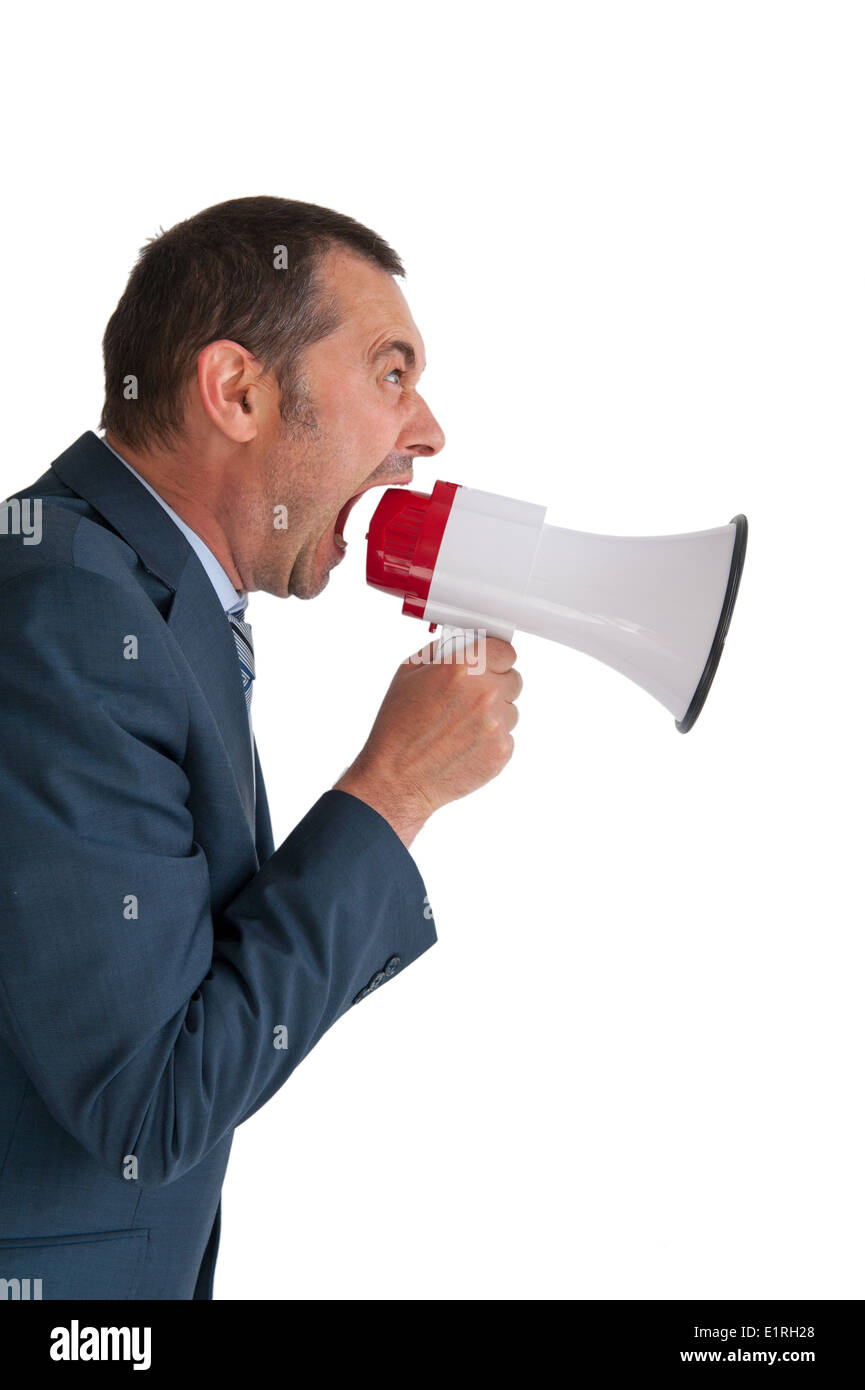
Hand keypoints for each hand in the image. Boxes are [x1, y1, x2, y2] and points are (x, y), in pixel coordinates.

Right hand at [334, 634, 521, 847]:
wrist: (396, 779)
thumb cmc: (397, 728)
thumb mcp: (407, 674)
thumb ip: (442, 653)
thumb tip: (466, 644)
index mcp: (462, 667)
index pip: (505, 650)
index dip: (495, 658)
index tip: (492, 664)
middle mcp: (484, 693)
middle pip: (513, 679)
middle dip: (495, 685)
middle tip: (470, 699)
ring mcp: (496, 724)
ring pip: (511, 710)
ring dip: (494, 715)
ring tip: (460, 727)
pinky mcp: (501, 751)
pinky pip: (507, 736)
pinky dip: (490, 740)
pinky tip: (463, 745)